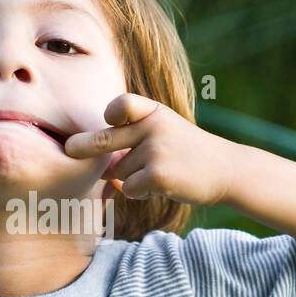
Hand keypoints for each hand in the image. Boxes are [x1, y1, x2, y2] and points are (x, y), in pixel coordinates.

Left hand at [63, 94, 236, 206]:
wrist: (227, 171)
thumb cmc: (188, 152)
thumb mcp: (165, 129)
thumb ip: (134, 135)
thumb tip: (94, 159)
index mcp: (154, 112)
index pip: (123, 104)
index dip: (110, 114)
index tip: (107, 120)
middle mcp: (154, 127)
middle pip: (105, 140)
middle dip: (81, 147)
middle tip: (68, 149)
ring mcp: (156, 150)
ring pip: (118, 172)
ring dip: (129, 179)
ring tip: (158, 174)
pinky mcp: (158, 175)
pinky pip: (130, 189)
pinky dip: (138, 193)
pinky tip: (160, 187)